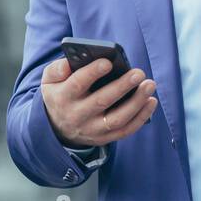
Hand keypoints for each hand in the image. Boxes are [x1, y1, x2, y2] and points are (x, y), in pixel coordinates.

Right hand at [40, 57, 157, 148]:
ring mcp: (92, 130)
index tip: (108, 62)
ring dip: (136, 102)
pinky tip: (151, 101)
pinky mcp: (105, 138)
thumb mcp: (49, 81)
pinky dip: (141, 117)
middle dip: (122, 86)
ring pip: (117, 119)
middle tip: (139, 73)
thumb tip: (69, 62)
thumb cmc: (60, 94)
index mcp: (63, 97)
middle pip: (102, 101)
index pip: (77, 84)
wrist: (57, 128)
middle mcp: (77, 116)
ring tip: (149, 85)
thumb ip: (57, 69)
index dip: (92, 73)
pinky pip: (126, 130)